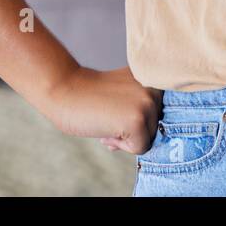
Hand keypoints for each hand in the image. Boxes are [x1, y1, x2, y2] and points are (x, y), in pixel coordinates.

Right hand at [40, 65, 163, 155]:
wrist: (64, 90)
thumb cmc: (92, 96)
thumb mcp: (127, 93)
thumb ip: (144, 106)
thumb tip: (155, 139)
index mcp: (155, 78)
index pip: (161, 115)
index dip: (137, 120)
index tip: (119, 109)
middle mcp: (156, 87)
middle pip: (156, 128)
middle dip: (132, 130)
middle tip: (109, 114)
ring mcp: (148, 102)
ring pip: (149, 139)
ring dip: (126, 138)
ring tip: (107, 119)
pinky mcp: (138, 119)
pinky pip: (139, 148)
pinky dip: (121, 145)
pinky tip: (105, 128)